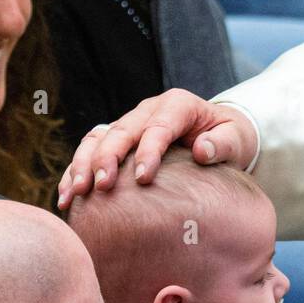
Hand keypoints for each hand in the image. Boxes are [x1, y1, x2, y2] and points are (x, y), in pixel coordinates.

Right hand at [55, 89, 257, 206]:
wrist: (219, 136)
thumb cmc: (230, 138)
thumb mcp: (236, 139)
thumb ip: (223, 144)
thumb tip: (202, 152)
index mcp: (178, 105)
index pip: (158, 126)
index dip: (148, 151)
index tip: (143, 180)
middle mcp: (149, 110)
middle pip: (122, 131)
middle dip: (107, 158)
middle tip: (101, 187)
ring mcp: (130, 123)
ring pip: (99, 138)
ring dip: (83, 165)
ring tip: (75, 194)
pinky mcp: (118, 140)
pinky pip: (90, 152)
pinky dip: (76, 172)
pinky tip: (67, 197)